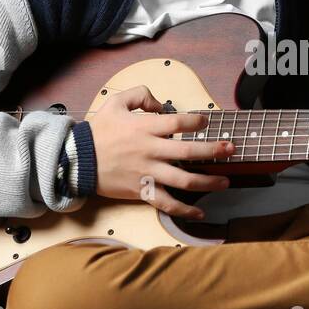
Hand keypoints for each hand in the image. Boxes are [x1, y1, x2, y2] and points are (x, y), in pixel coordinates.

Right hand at [90, 85, 234, 218]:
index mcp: (145, 128)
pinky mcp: (142, 191)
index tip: (206, 120)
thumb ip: (140, 95)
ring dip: (208, 182)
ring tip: (225, 181)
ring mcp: (148, 173)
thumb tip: (161, 103)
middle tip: (231, 150)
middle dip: (214, 151)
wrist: (77, 160)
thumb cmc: (98, 131)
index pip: (179, 122)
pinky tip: (199, 213)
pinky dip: (184, 210)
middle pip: (189, 151)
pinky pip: (166, 203)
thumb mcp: (115, 102)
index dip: (197, 121)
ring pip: (183, 180)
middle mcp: (150, 151)